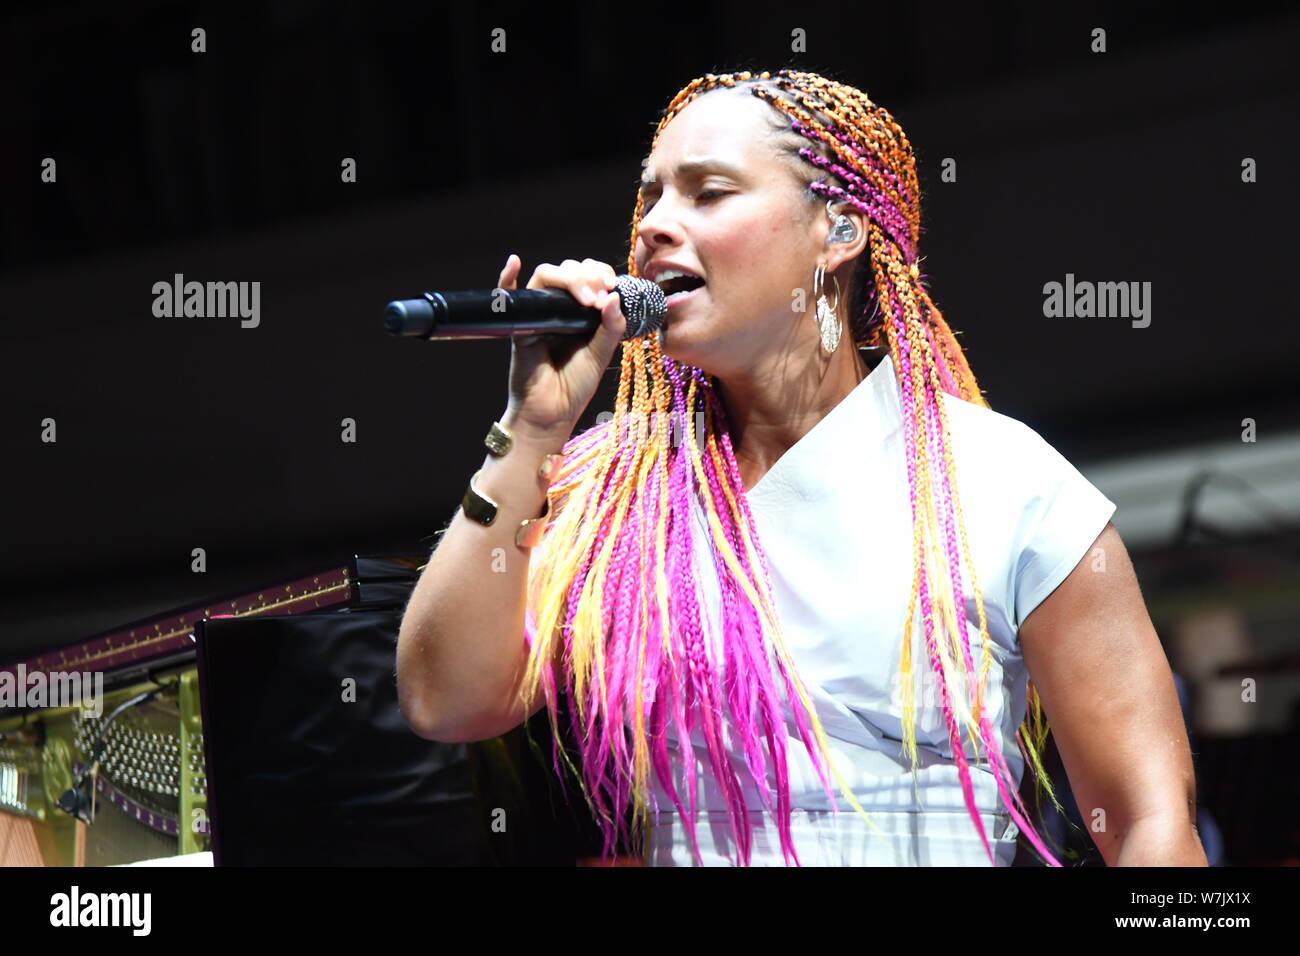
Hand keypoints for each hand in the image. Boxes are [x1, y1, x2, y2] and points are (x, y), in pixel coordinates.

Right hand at [498, 255, 626, 438]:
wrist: (551, 413)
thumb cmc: (575, 386)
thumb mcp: (601, 354)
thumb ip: (610, 326)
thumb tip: (614, 296)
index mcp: (581, 311)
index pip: (589, 276)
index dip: (600, 273)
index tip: (612, 286)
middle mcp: (559, 307)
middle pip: (568, 270)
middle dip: (587, 276)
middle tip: (599, 297)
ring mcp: (538, 313)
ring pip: (546, 277)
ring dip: (568, 279)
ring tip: (587, 299)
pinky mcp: (520, 325)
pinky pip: (508, 296)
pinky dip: (506, 276)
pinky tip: (514, 262)